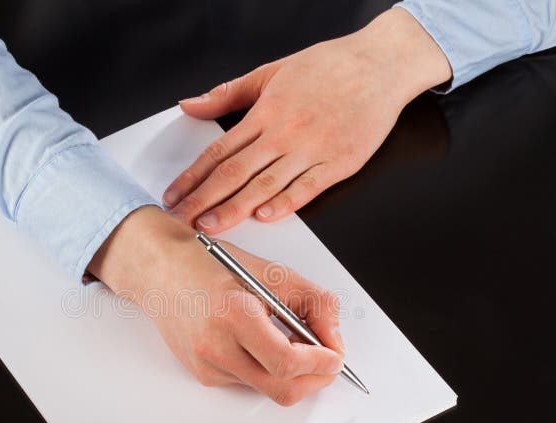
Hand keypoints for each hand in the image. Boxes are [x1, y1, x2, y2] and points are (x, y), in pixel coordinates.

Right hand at [88, 206, 344, 405]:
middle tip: (326, 361)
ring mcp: (206, 366)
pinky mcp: (202, 375)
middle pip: (281, 390)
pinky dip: (264, 369)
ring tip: (288, 340)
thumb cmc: (209, 265)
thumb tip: (334, 339)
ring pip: (267, 388)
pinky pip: (247, 383)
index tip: (335, 356)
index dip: (320, 364)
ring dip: (289, 373)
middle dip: (314, 380)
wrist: (160, 270)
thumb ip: (314, 303)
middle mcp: (216, 347)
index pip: (287, 362)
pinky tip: (257, 342)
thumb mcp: (272, 272)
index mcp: (233, 315)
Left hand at [163, 7, 451, 232]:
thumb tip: (190, 104)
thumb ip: (228, 93)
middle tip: (181, 219)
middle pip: (234, 173)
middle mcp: (284, 133)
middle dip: (203, 199)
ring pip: (265, 185)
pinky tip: (265, 216)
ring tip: (210, 226)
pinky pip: (307, 187)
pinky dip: (286, 203)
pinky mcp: (338, 162)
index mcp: (265, 113)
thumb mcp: (271, 71)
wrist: (381, 64)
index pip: (218, 151)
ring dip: (234, 208)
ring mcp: (312, 149)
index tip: (173, 195)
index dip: (192, 177)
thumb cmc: (330, 66)